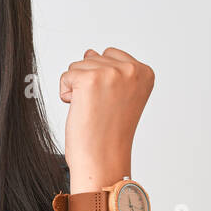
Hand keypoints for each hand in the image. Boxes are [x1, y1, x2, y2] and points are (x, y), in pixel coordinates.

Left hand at [60, 47, 153, 172]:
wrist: (102, 158)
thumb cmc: (109, 134)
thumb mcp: (119, 95)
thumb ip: (109, 70)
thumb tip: (90, 52)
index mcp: (145, 72)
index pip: (111, 55)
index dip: (104, 81)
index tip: (112, 103)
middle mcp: (131, 70)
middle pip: (94, 58)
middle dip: (90, 84)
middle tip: (101, 109)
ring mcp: (111, 72)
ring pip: (78, 66)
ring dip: (78, 90)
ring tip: (92, 110)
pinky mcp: (90, 79)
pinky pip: (66, 77)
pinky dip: (67, 95)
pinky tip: (81, 110)